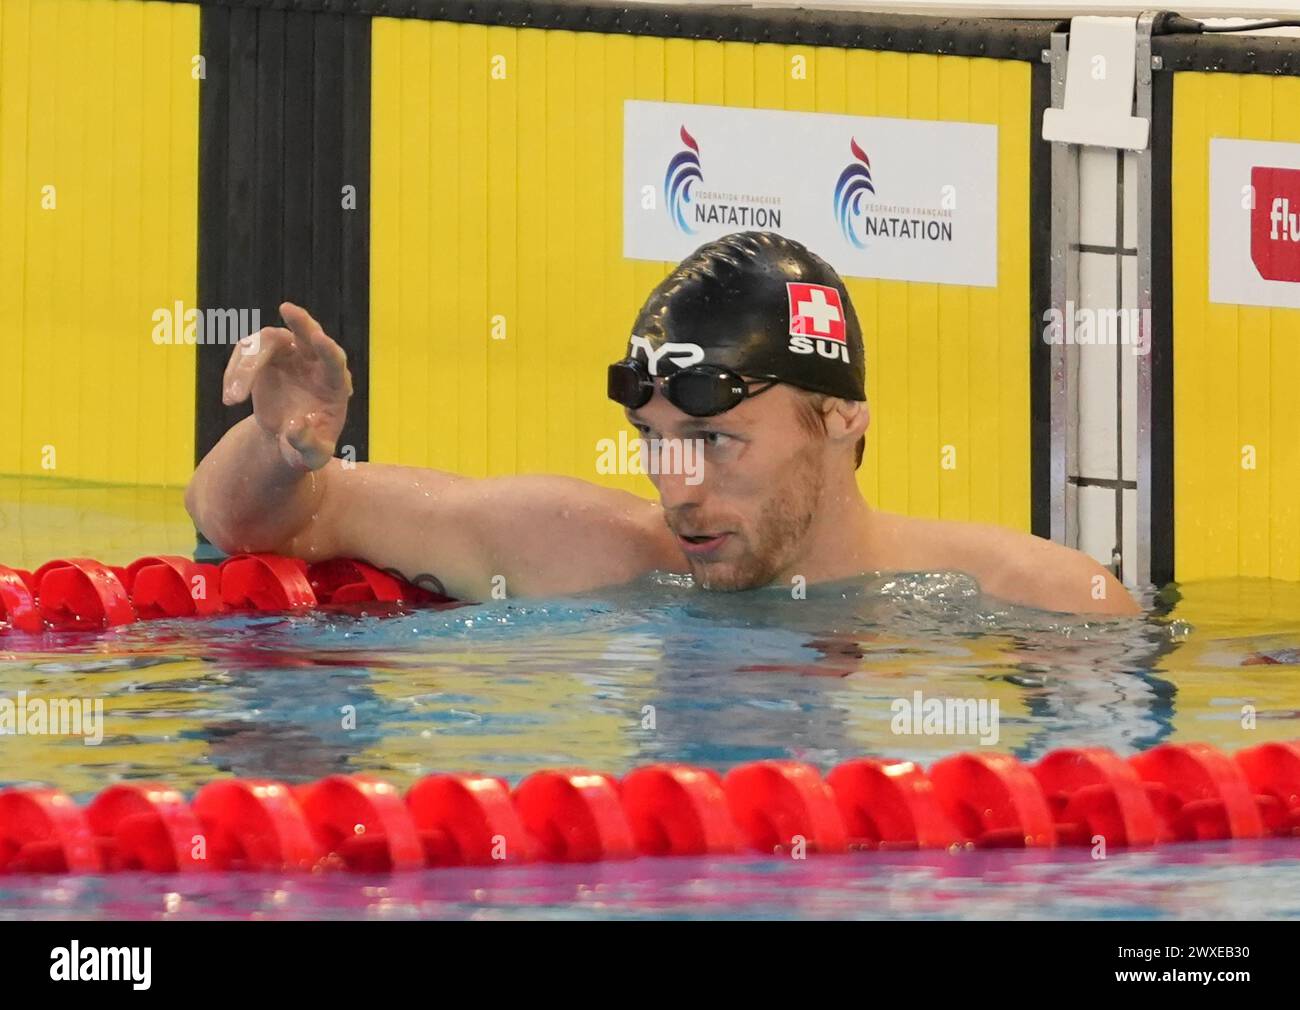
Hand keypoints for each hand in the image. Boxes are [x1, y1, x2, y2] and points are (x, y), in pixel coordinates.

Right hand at [222, 302, 352, 470]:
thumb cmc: (307, 447)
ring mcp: (289, 354)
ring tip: (232, 399)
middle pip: (308, 334)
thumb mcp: (311, 456)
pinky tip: (230, 397)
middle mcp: (314, 363)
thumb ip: (307, 444)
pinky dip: (234, 371)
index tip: (319, 338)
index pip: (334, 361)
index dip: (327, 350)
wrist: (285, 439)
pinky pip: (245, 352)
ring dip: (246, 366)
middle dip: (301, 322)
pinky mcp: (265, 355)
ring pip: (266, 342)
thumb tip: (294, 425)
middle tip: (287, 309)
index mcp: (334, 384)